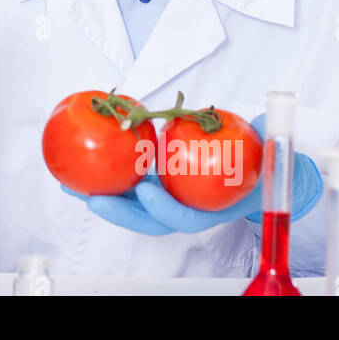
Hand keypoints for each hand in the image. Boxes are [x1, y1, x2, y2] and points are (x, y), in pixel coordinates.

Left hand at [69, 112, 322, 234]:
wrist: (259, 168)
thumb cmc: (259, 156)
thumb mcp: (266, 147)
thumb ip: (259, 137)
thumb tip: (259, 118)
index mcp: (214, 207)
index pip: (186, 218)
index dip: (165, 208)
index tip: (146, 189)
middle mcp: (188, 209)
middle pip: (149, 221)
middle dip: (118, 212)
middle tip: (92, 197)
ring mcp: (171, 202)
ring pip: (133, 209)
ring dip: (103, 198)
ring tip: (72, 186)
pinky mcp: (157, 190)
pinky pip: (129, 190)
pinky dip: (106, 181)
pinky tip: (81, 169)